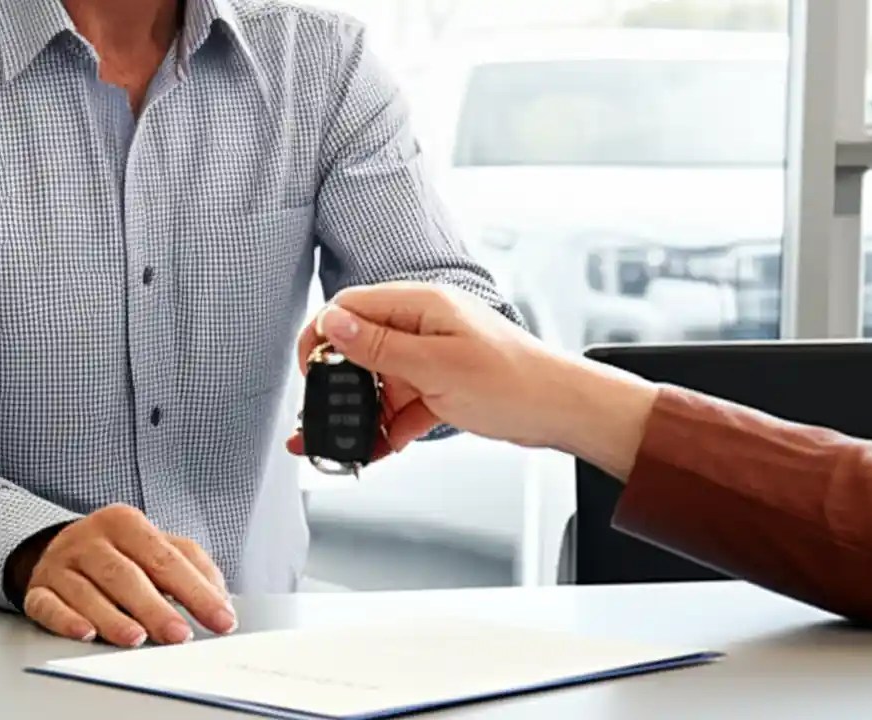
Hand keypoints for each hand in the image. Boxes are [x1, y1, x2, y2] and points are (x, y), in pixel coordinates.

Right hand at [18, 505, 235, 646]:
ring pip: (88, 592)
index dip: (196, 591)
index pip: (166, 558)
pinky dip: (66, 620)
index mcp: (126, 522)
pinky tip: (85, 633)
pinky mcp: (38, 588)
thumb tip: (220, 598)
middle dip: (156, 608)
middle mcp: (91, 540)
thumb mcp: (157, 546)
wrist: (61, 547)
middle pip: (126, 575)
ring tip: (136, 639)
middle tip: (179, 635)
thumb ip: (193, 566)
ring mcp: (61, 563)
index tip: (221, 619)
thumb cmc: (120, 552)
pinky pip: (48, 604)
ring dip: (113, 618)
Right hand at [286, 282, 657, 474]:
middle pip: (361, 347)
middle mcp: (425, 325)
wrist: (562, 411)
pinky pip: (403, 404)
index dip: (323, 338)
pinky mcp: (443, 385)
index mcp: (422, 304)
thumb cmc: (514, 381)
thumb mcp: (436, 365)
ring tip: (340, 445)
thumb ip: (380, 346)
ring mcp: (434, 356)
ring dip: (361, 413)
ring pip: (380, 382)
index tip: (309, 373)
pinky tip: (375, 449)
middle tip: (320, 416)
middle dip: (337, 385)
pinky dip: (388, 426)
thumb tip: (333, 324)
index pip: (351, 308)